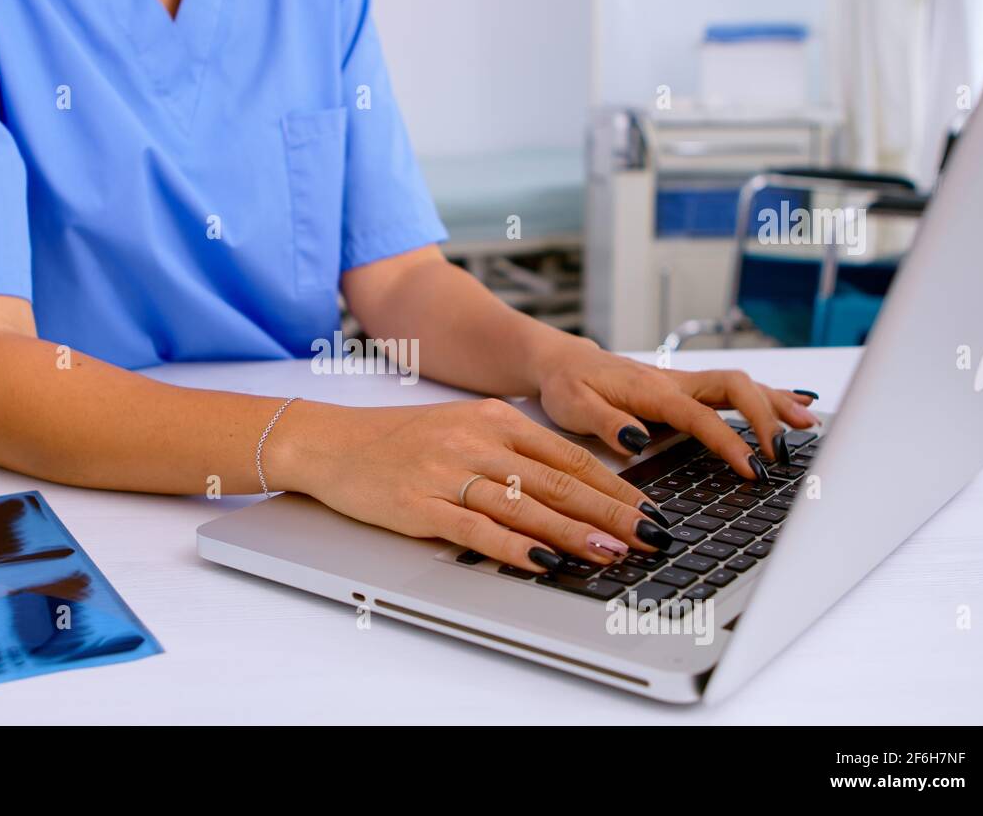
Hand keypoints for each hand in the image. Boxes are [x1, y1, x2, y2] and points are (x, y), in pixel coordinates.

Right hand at [271, 399, 679, 573]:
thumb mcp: (462, 427)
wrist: (331, 442)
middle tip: (651, 536)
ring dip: (573, 534)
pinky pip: (477, 529)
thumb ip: (513, 449)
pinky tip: (543, 562)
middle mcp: (477, 441)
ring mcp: (448, 473)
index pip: (568, 456)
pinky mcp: (421, 506)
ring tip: (612, 554)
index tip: (649, 510)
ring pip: (525, 506)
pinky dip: (514, 547)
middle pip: (557, 482)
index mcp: (494, 419)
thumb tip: (571, 484)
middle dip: (611, 513)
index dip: (615, 486)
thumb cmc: (398, 439)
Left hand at [532, 337, 819, 480]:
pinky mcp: (686, 390)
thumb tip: (637, 439)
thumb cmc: (568, 385)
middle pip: (735, 389)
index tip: (752, 468)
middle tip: (783, 453)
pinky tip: (796, 403)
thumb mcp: (574, 407)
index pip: (700, 416)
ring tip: (808, 426)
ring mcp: (684, 384)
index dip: (730, 441)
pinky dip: (767, 396)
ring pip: (740, 386)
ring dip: (776, 403)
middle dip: (765, 417)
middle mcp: (675, 383)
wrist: (563, 363)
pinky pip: (733, 390)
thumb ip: (606, 423)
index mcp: (651, 391)